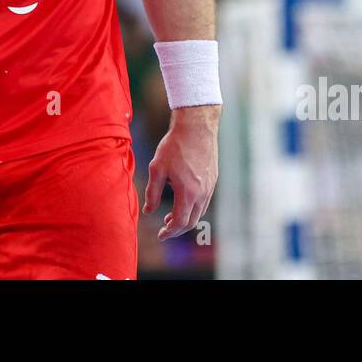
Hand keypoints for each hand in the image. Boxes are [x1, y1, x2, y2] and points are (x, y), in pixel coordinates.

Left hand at [142, 104, 219, 239]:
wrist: (196, 126)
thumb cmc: (174, 146)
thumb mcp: (157, 169)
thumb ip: (152, 193)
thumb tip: (148, 211)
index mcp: (188, 193)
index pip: (180, 222)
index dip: (169, 232)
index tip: (160, 234)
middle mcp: (202, 193)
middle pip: (192, 221)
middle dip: (177, 229)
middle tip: (165, 229)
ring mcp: (210, 186)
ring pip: (200, 212)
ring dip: (186, 218)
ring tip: (171, 216)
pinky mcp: (213, 179)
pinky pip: (204, 201)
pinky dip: (193, 208)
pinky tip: (183, 200)